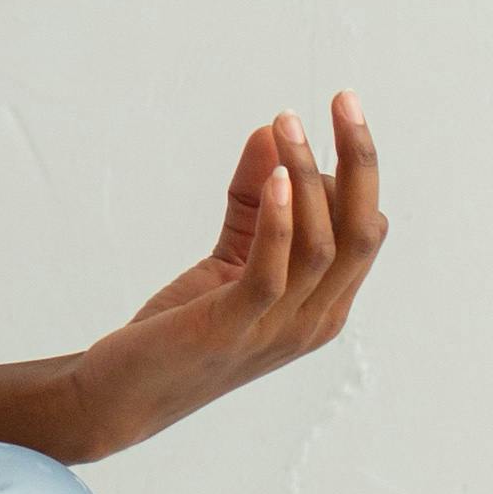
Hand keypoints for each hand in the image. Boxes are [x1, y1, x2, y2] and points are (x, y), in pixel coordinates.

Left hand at [79, 95, 385, 457]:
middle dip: (360, 160)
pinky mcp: (234, 327)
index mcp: (324, 306)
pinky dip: (278, 218)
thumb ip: (251, 199)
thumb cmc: (184, 327)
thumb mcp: (228, 255)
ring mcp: (279, 329)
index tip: (335, 116)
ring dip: (307, 174)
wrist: (126, 394)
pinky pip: (273, 269)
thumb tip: (268, 131)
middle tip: (343, 99)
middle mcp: (316, 321)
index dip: (358, 172)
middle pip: (362, 231)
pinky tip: (273, 175)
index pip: (366, 230)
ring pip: (321, 243)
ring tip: (287, 122)